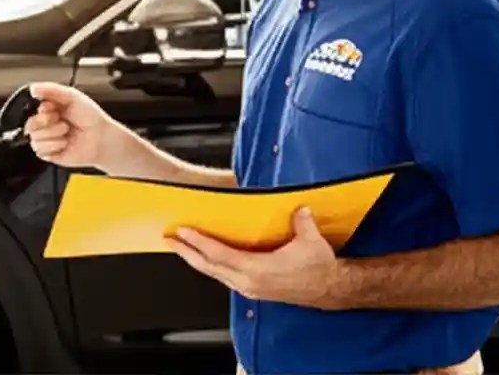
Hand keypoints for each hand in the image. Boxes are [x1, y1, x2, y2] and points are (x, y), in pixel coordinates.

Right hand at [23, 82, 133, 170]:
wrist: (102, 138)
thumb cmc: (91, 117)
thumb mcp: (72, 96)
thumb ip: (51, 90)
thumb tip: (32, 89)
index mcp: (50, 110)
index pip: (33, 108)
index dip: (43, 108)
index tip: (53, 107)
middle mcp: (47, 125)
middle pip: (30, 124)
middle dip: (45, 121)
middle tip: (60, 119)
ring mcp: (47, 140)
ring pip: (34, 137)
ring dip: (53, 133)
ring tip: (67, 131)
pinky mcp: (49, 154)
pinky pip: (39, 150)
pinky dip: (54, 145)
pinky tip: (65, 143)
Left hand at [165, 207, 346, 308]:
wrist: (328, 289)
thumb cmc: (318, 267)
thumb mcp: (311, 240)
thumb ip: (301, 222)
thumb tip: (297, 208)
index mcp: (257, 270)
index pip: (220, 255)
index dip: (199, 243)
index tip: (183, 232)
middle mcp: (248, 282)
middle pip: (209, 267)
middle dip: (187, 252)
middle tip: (170, 239)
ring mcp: (249, 288)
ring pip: (214, 273)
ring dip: (196, 260)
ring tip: (181, 247)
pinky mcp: (252, 289)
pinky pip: (224, 276)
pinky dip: (210, 265)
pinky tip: (206, 258)